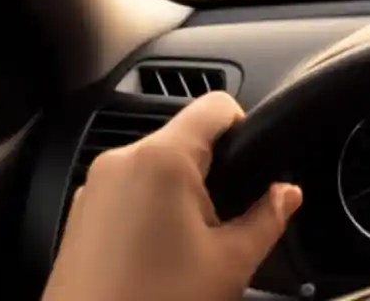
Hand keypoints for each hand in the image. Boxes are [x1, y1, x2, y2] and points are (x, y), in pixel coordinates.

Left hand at [42, 92, 302, 300]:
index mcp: (162, 159)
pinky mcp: (82, 214)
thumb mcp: (230, 263)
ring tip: (191, 249)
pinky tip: (160, 258)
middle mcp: (122, 160)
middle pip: (185, 138)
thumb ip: (268, 218)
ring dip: (182, 194)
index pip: (216, 105)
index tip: (254, 165)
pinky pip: (129, 192)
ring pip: (157, 167)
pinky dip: (152, 211)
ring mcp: (95, 187)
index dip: (245, 127)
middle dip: (213, 173)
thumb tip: (288, 193)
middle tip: (226, 225)